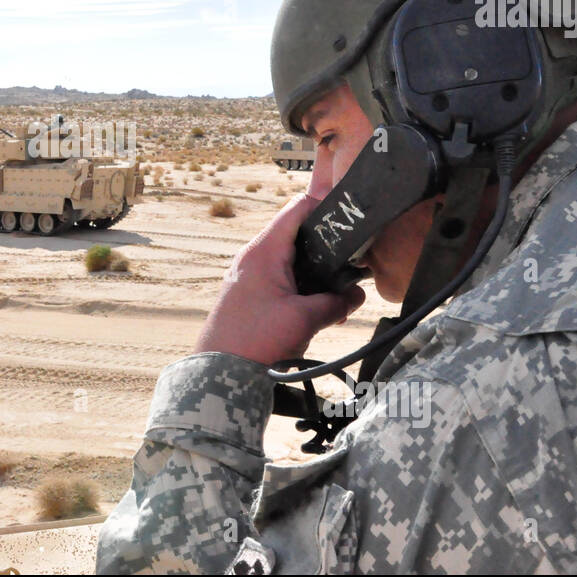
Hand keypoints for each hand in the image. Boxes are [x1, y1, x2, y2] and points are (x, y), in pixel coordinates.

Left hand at [194, 193, 365, 366]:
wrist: (220, 373)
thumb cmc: (256, 341)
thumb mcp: (306, 320)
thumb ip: (336, 302)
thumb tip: (356, 295)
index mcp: (264, 251)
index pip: (296, 208)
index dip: (324, 204)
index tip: (351, 213)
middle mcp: (255, 256)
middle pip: (298, 234)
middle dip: (327, 245)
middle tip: (355, 257)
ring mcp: (251, 274)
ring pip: (293, 259)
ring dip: (316, 272)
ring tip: (341, 290)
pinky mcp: (251, 293)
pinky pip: (283, 279)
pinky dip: (303, 287)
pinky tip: (322, 308)